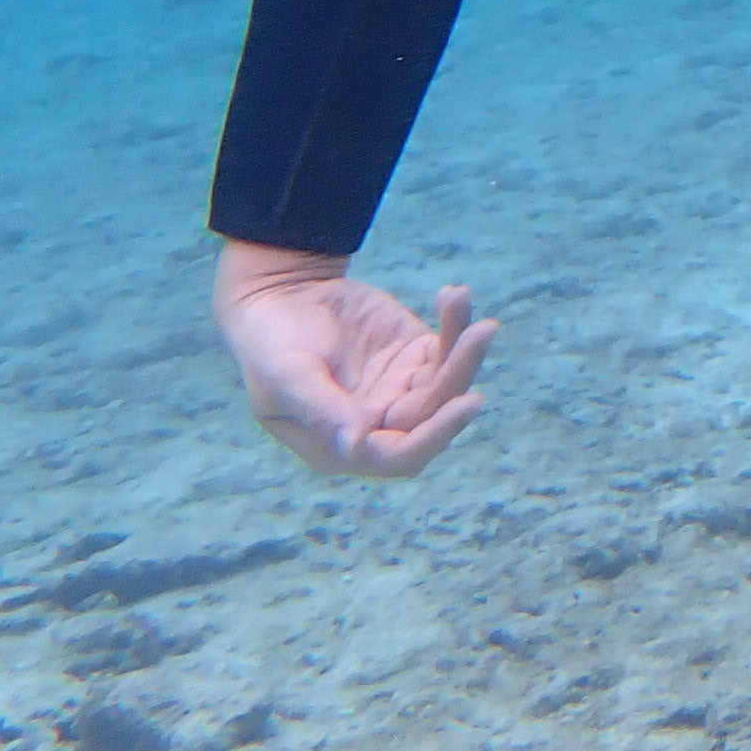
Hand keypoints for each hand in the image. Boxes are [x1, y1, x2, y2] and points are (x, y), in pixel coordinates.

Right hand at [210, 240, 496, 478]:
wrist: (279, 296)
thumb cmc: (269, 344)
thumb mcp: (286, 377)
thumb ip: (322, 410)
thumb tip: (356, 445)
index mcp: (342, 447)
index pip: (399, 454)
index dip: (435, 434)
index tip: (468, 401)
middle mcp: (379, 425)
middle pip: (433, 413)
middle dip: (458, 376)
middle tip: (481, 333)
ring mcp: (400, 390)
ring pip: (447, 380)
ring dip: (465, 347)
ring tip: (469, 308)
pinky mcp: (414, 355)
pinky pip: (446, 346)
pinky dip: (455, 323)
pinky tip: (455, 296)